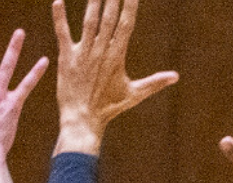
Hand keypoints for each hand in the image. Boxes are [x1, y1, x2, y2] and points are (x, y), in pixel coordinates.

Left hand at [52, 0, 177, 153]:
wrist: (82, 121)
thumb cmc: (108, 109)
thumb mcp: (133, 94)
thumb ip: (154, 82)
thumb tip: (176, 77)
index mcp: (117, 56)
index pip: (126, 23)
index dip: (129, 5)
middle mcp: (101, 51)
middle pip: (109, 17)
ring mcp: (83, 54)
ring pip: (89, 22)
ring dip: (93, 2)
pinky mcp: (66, 59)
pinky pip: (62, 34)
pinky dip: (59, 18)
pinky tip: (57, 2)